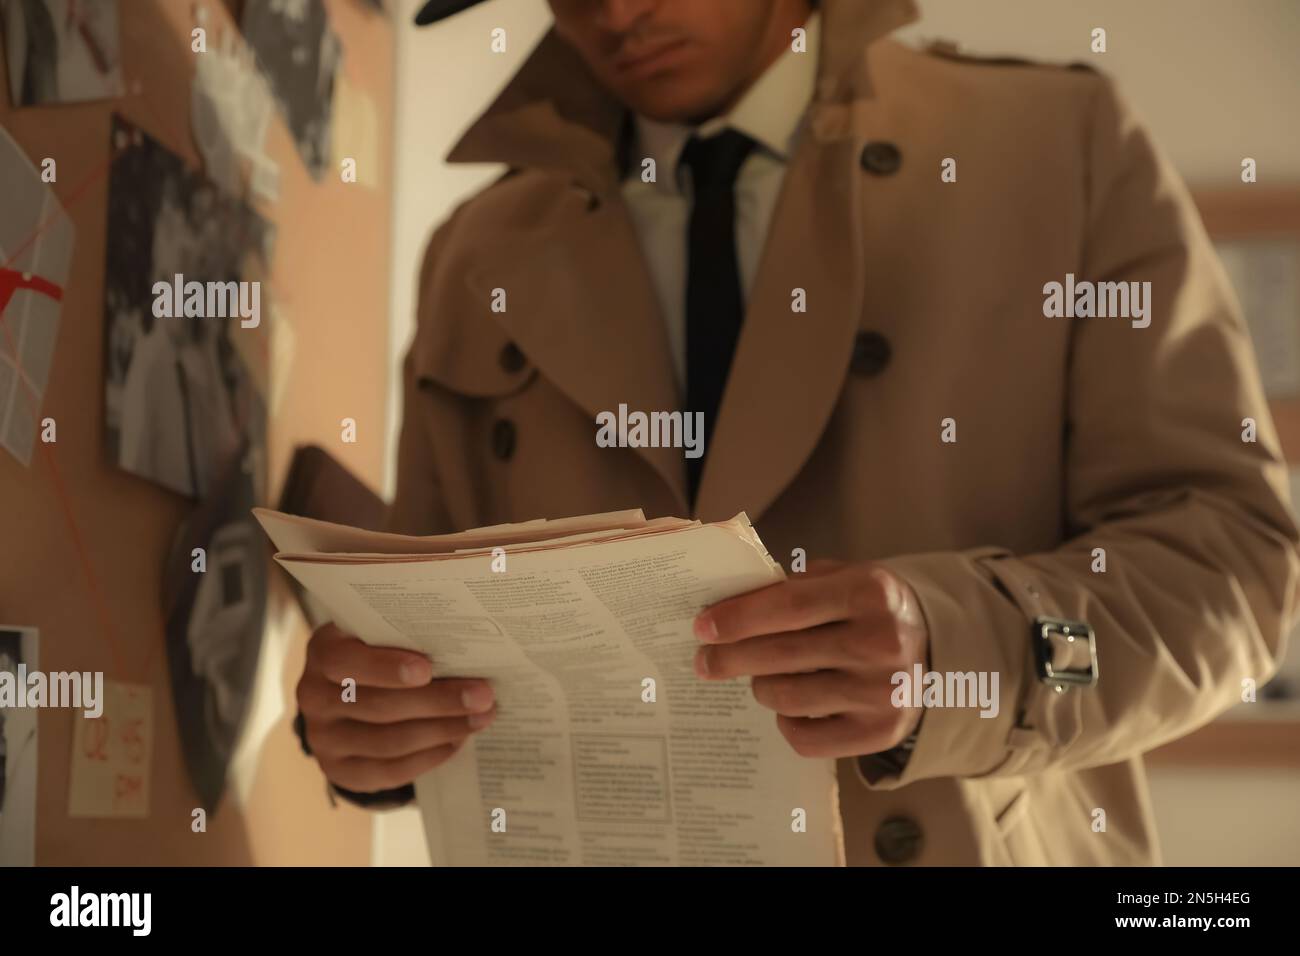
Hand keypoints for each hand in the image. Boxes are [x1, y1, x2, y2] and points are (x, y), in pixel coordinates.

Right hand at [296, 623, 496, 792]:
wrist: (345, 693)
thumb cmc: (377, 652)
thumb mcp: (379, 636)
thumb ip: (407, 636)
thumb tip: (468, 645)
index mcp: (324, 652)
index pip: (346, 661)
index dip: (386, 667)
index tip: (428, 669)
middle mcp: (314, 697)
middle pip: (379, 705)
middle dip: (438, 701)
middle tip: (483, 695)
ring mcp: (324, 738)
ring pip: (389, 741)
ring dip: (443, 730)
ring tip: (480, 718)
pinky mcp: (340, 770)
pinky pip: (389, 770)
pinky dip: (429, 756)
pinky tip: (457, 741)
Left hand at [693, 561, 927, 758]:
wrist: (932, 652)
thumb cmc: (869, 610)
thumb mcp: (843, 579)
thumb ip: (792, 588)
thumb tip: (726, 612)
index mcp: (870, 592)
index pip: (787, 606)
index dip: (737, 618)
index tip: (702, 627)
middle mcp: (881, 643)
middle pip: (780, 655)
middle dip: (730, 658)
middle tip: (704, 660)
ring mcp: (883, 692)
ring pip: (786, 697)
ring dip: (760, 686)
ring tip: (759, 676)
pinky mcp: (879, 733)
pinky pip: (805, 737)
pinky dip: (785, 720)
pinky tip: (788, 704)